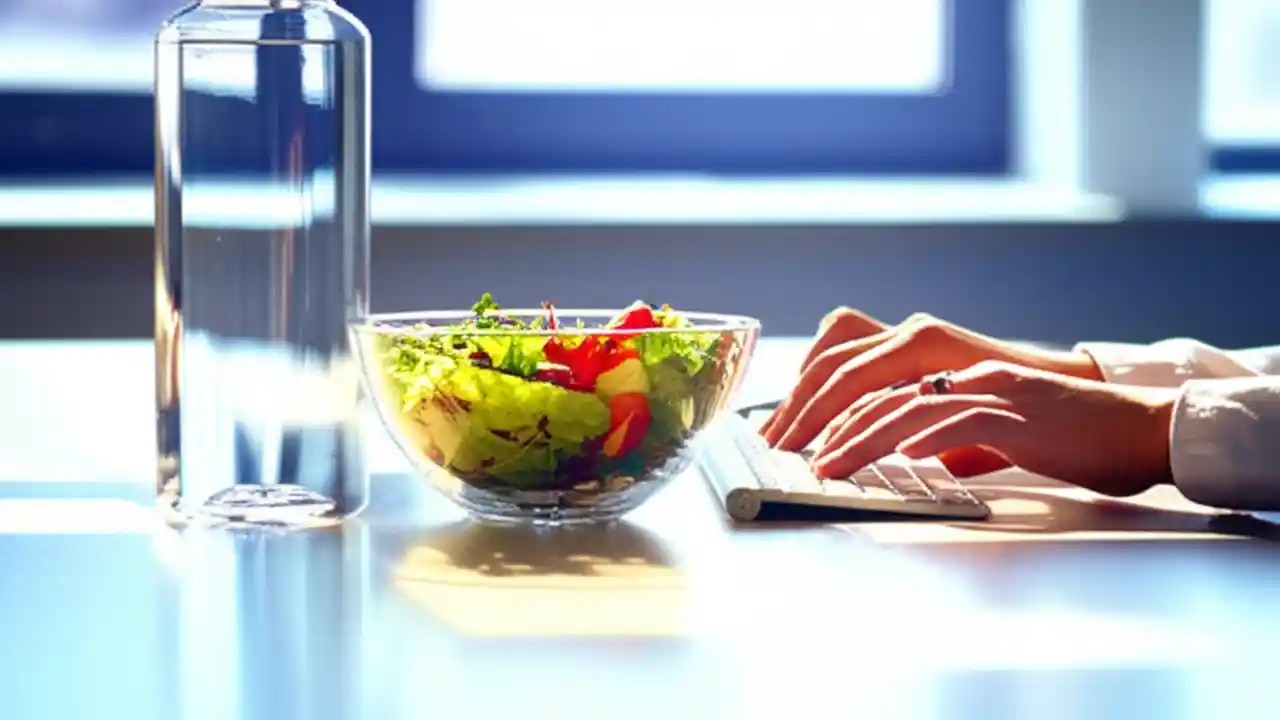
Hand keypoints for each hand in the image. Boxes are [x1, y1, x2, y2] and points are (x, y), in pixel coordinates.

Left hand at [762, 312, 1104, 450]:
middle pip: (862, 375)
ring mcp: (984, 382)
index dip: (810, 396)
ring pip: (903, 401)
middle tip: (782, 450)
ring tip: (823, 464)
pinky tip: (902, 454)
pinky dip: (927, 436)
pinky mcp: (1018, 412)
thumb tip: (889, 445)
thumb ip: (929, 423)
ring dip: (856, 435)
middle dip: (814, 414)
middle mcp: (951, 359)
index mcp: (934, 355)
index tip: (779, 430)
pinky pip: (960, 419)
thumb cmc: (1049, 429)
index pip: (852, 364)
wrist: (1128, 426)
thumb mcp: (974, 421)